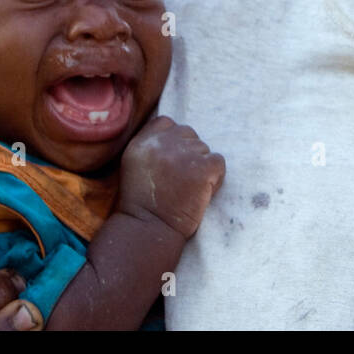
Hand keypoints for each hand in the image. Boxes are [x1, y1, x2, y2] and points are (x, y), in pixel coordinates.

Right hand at [117, 116, 225, 239]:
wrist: (149, 230)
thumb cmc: (142, 205)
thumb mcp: (134, 166)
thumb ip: (151, 146)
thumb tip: (177, 138)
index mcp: (143, 141)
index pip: (167, 123)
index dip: (174, 141)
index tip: (172, 162)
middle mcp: (162, 142)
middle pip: (189, 135)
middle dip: (189, 154)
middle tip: (180, 180)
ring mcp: (184, 153)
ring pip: (205, 149)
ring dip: (201, 167)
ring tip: (187, 189)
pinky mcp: (203, 168)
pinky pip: (218, 162)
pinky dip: (214, 178)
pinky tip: (200, 193)